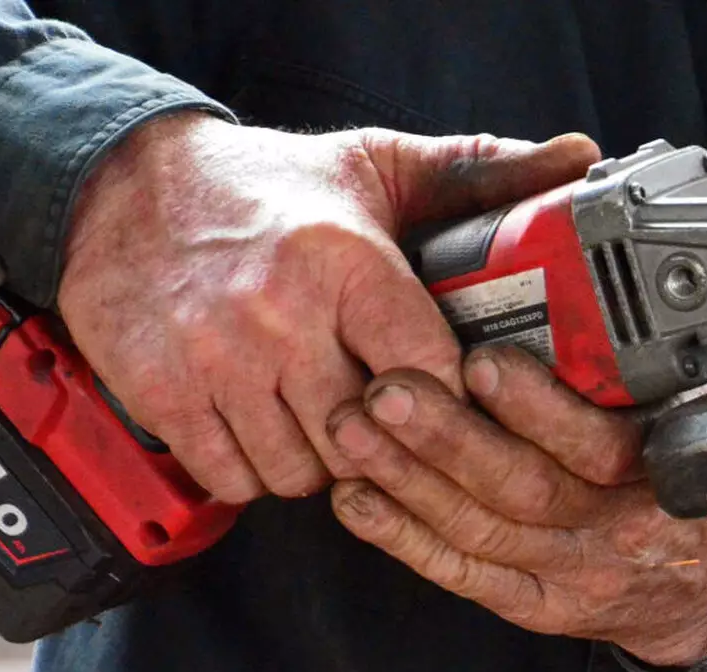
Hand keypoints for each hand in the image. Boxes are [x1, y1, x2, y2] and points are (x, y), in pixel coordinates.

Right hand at [58, 112, 599, 502]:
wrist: (124, 187)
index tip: (451, 403)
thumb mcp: (376, 167)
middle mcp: (277, 313)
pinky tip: (263, 428)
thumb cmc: (270, 188)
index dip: (448, 402)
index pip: (428, 373)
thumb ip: (480, 173)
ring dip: (320, 462)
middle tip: (381, 419)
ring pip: (301, 472)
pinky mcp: (159, 391)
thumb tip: (582, 158)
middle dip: (384, 442)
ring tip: (319, 419)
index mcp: (344, 261)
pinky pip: (234, 479)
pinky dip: (254, 469)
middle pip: (368, 439)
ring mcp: (212, 358)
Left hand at [327, 346, 706, 666]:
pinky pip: (464, 575)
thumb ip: (652, 386)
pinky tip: (359, 500)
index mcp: (664, 481)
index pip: (601, 446)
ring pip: (479, 529)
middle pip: (521, 489)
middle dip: (445, 437)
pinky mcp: (536, 607)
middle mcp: (614, 534)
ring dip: (408, 479)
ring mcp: (571, 577)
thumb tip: (588, 304)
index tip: (480, 360)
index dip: (535, 408)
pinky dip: (405, 539)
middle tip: (386, 390)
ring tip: (354, 429)